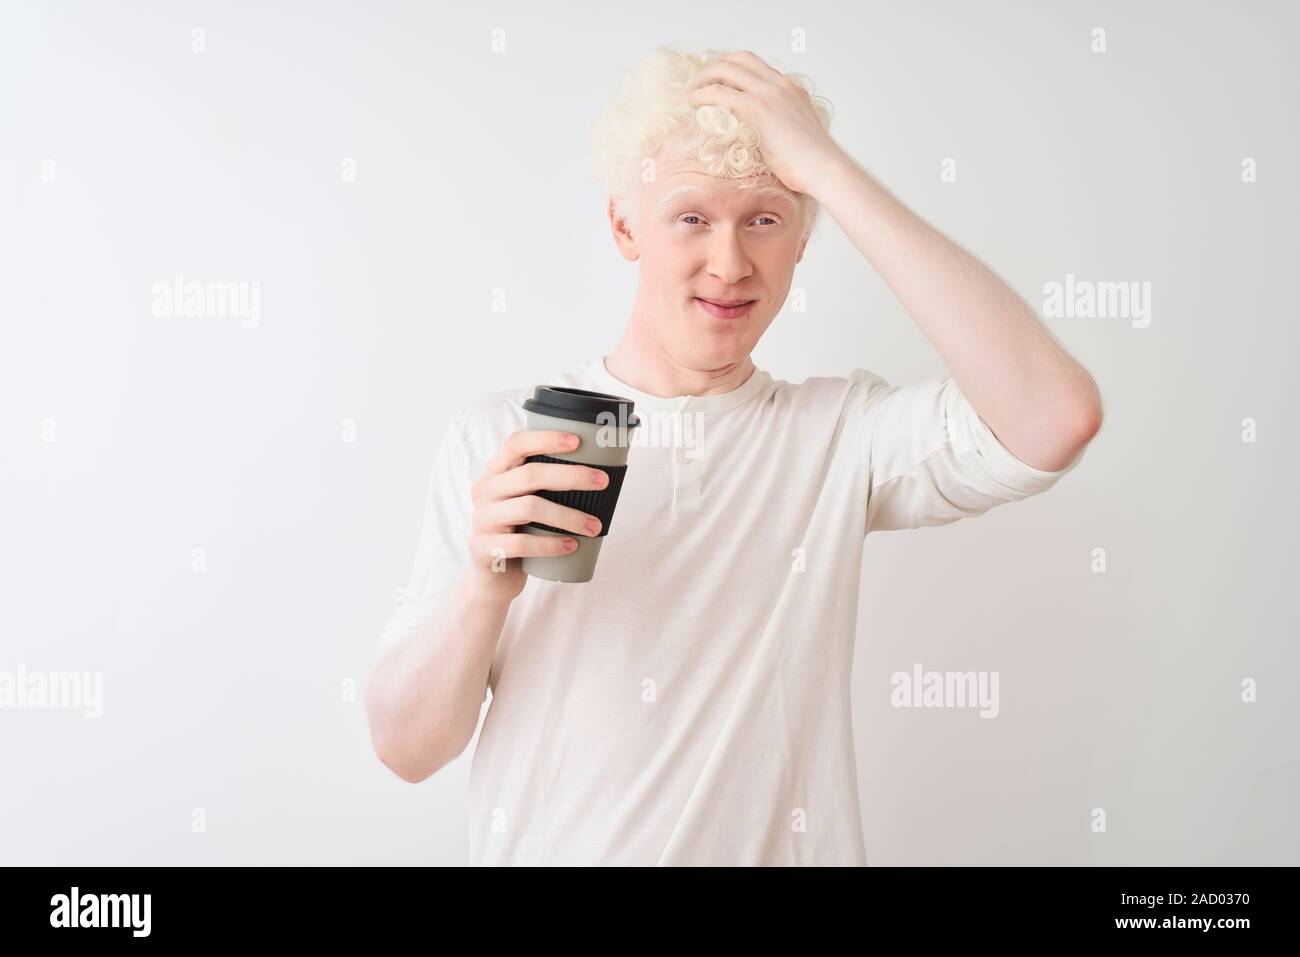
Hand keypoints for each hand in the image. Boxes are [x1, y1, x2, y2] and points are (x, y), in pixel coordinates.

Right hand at [465, 429, 608, 601]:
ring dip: (568, 516)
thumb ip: (547, 486)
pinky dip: (551, 545)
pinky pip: (522, 544)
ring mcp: (482, 519)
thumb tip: (599, 473)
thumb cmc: (520, 532)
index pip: (516, 444)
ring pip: (529, 508)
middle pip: (529, 474)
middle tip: (602, 482)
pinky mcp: (484, 549)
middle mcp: (485, 490)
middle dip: (571, 476)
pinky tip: (571, 546)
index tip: (577, 441)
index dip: (546, 439)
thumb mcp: (526, 502)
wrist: (491, 577)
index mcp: (496, 472)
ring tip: (594, 526)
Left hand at [687, 50, 845, 197]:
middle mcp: (780, 84)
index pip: (756, 65)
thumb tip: (766, 141)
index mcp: (791, 89)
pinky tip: (692, 104)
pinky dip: (702, 95)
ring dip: (704, 78)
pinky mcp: (759, 109)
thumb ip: (781, 128)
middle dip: (714, 67)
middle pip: (739, 59)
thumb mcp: (796, 137)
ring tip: (690, 93)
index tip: (716, 80)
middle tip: (698, 83)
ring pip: (727, 70)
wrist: (825, 169)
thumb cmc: (813, 164)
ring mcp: (770, 93)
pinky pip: (721, 93)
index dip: (732, 68)